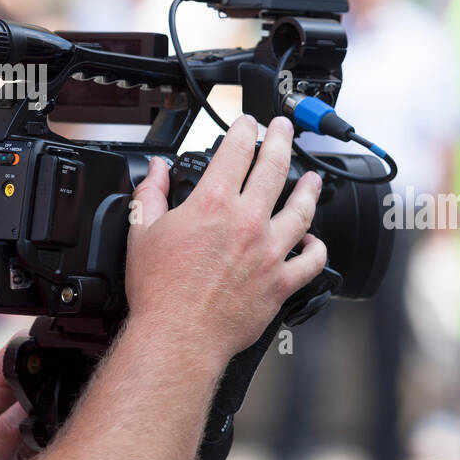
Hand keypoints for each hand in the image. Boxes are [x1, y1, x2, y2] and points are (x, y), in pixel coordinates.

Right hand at [125, 115, 325, 364]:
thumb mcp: (143, 233)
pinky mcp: (281, 282)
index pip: (236, 151)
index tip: (247, 123)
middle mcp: (247, 222)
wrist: (179, 336)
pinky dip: (317, 248)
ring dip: (310, 190)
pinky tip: (313, 241)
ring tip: (313, 179)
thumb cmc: (160, 292)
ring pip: (302, 211)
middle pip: (276, 169)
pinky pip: (312, 261)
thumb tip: (156, 171)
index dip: (243, 129)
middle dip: (283, 141)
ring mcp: (269, 252)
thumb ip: (151, 195)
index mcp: (213, 204)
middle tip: (286, 129)